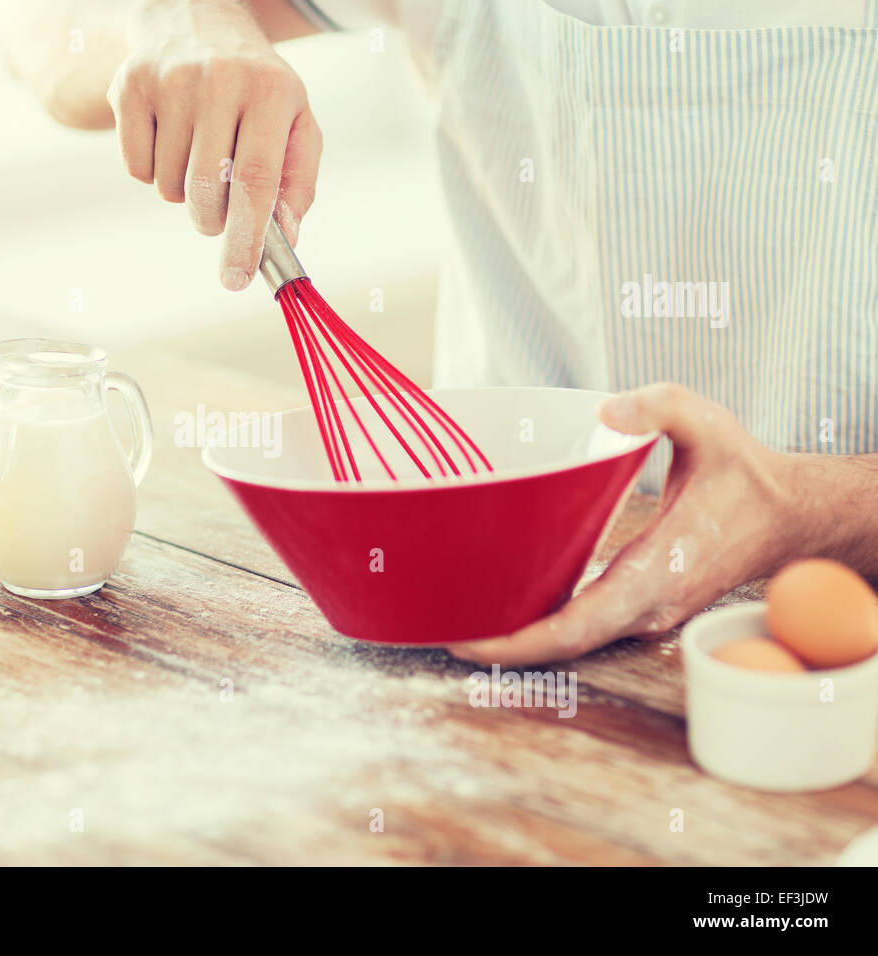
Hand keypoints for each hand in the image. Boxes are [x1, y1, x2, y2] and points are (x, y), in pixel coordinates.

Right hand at [108, 0, 321, 289]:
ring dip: (184, 191)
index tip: (238, 279)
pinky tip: (169, 137)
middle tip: (221, 206)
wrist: (194, 18)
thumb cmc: (254, 86)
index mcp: (270, 91)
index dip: (247, 238)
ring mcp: (170, 81)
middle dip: (213, 221)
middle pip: (207, 193)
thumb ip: (298, 182)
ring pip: (168, 187)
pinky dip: (152, 171)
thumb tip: (285, 237)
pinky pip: (136, 169)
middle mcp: (220, 80)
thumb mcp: (294, 121)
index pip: (257, 180)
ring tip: (198, 151)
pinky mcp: (130, 86)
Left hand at [449, 383, 806, 666]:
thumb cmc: (746, 474)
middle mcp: (648, 607)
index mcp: (658, 573)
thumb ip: (661, 407)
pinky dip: (541, 626)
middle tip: (441, 634)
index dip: (521, 640)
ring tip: (455, 626)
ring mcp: (645, 613)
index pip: (580, 624)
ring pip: (572, 640)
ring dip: (518, 639)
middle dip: (502, 646)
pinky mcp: (641, 607)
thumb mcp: (709, 425)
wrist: (790, 515)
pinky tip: (502, 611)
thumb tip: (609, 409)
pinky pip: (583, 627)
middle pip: (564, 644)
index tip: (470, 641)